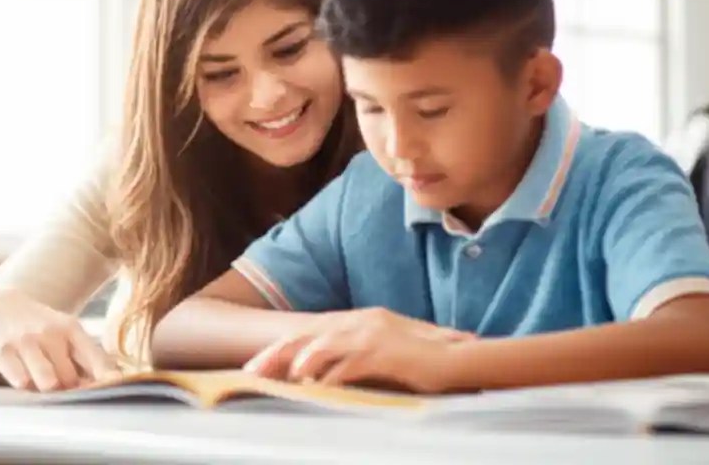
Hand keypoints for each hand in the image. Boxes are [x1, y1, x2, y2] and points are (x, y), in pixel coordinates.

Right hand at [0, 288, 119, 391]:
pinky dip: (26, 386)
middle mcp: (50, 333)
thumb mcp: (65, 331)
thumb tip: (109, 384)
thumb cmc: (38, 327)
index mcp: (71, 329)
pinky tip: (23, 376)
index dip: (105, 379)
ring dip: (48, 391)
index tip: (112, 389)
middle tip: (62, 386)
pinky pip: (22, 382)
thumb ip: (85, 357)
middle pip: (71, 379)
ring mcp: (26, 342)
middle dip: (69, 390)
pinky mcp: (2, 352)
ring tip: (43, 383)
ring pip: (49, 383)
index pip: (96, 359)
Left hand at [243, 307, 474, 392]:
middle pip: (307, 335)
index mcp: (358, 320)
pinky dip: (328, 376)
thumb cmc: (422, 361)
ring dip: (296, 362)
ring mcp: (371, 334)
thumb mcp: (382, 354)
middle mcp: (360, 321)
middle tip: (250, 372)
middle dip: (275, 354)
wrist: (458, 359)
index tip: (256, 365)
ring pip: (322, 346)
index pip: (310, 332)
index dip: (281, 348)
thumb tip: (324, 376)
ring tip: (275, 379)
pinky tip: (313, 389)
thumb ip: (355, 358)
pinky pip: (348, 364)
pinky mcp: (383, 352)